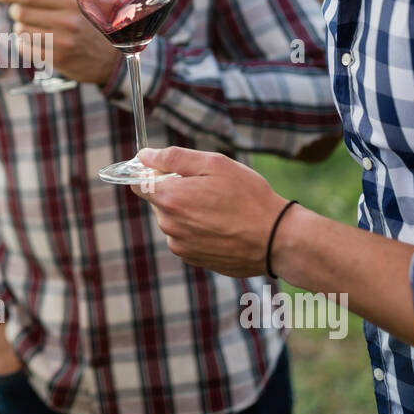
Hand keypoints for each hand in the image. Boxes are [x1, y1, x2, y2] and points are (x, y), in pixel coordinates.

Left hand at [0, 0, 119, 85]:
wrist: (111, 59)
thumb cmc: (94, 22)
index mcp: (72, 2)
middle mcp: (67, 22)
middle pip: (22, 13)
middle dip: (15, 10)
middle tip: (18, 11)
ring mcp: (62, 43)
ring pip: (21, 31)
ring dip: (20, 27)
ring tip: (29, 26)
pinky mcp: (57, 60)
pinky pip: (25, 49)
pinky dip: (23, 44)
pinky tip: (32, 41)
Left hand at [131, 146, 290, 277]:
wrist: (275, 239)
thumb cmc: (249, 197)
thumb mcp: (214, 164)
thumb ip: (174, 157)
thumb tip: (143, 155)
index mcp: (170, 197)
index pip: (138, 182)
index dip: (152, 173)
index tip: (172, 170)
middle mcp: (169, 224)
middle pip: (159, 201)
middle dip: (177, 191)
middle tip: (210, 188)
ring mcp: (180, 245)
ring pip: (174, 220)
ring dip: (189, 212)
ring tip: (221, 209)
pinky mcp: (193, 259)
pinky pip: (186, 237)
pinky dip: (198, 230)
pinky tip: (222, 226)